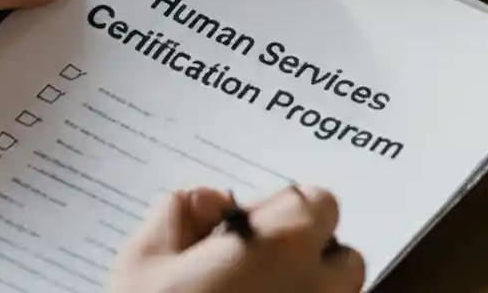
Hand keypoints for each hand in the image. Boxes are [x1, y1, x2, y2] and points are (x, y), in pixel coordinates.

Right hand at [109, 186, 364, 292]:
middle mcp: (318, 289)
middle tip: (258, 272)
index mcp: (282, 246)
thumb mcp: (144, 257)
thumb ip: (181, 211)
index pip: (320, 204)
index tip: (251, 231)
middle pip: (343, 259)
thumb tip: (212, 203)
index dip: (286, 213)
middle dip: (310, 259)